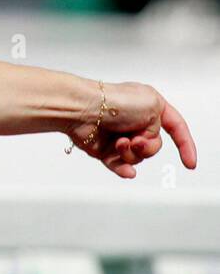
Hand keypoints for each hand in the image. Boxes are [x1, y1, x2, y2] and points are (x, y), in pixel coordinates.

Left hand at [66, 81, 197, 177]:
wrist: (83, 110)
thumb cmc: (114, 101)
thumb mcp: (153, 104)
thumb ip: (161, 124)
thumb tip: (145, 139)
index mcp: (149, 106)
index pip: (175, 126)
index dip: (185, 145)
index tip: (189, 163)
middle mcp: (135, 121)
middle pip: (154, 145)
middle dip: (147, 147)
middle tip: (135, 141)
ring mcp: (120, 135)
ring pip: (137, 157)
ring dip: (131, 154)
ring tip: (119, 143)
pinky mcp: (104, 149)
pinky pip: (119, 165)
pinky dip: (123, 169)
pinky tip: (127, 171)